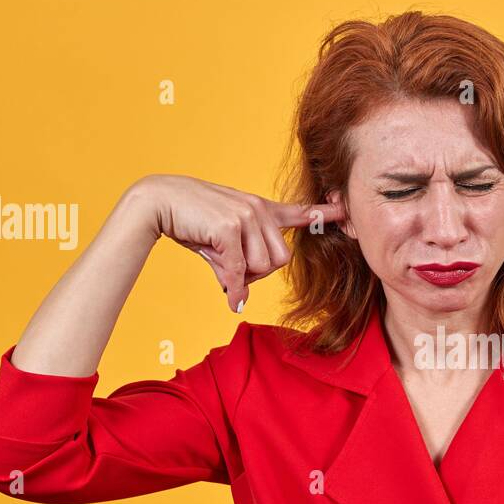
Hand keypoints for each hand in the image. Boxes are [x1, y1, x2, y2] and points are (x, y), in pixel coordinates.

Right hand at [131, 173, 346, 312]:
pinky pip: (239, 270)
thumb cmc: (190, 222)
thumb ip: (238, 267)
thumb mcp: (220, 244)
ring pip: (263, 266)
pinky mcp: (230, 226)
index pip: (298, 212)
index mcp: (260, 209)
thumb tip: (239, 302)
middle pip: (280, 260)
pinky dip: (232, 286)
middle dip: (258, 273)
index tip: (345, 210)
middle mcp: (258, 209)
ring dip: (242, 276)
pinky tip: (227, 293)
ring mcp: (246, 215)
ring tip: (220, 262)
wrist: (158, 201)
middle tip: (233, 269)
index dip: (322, 213)